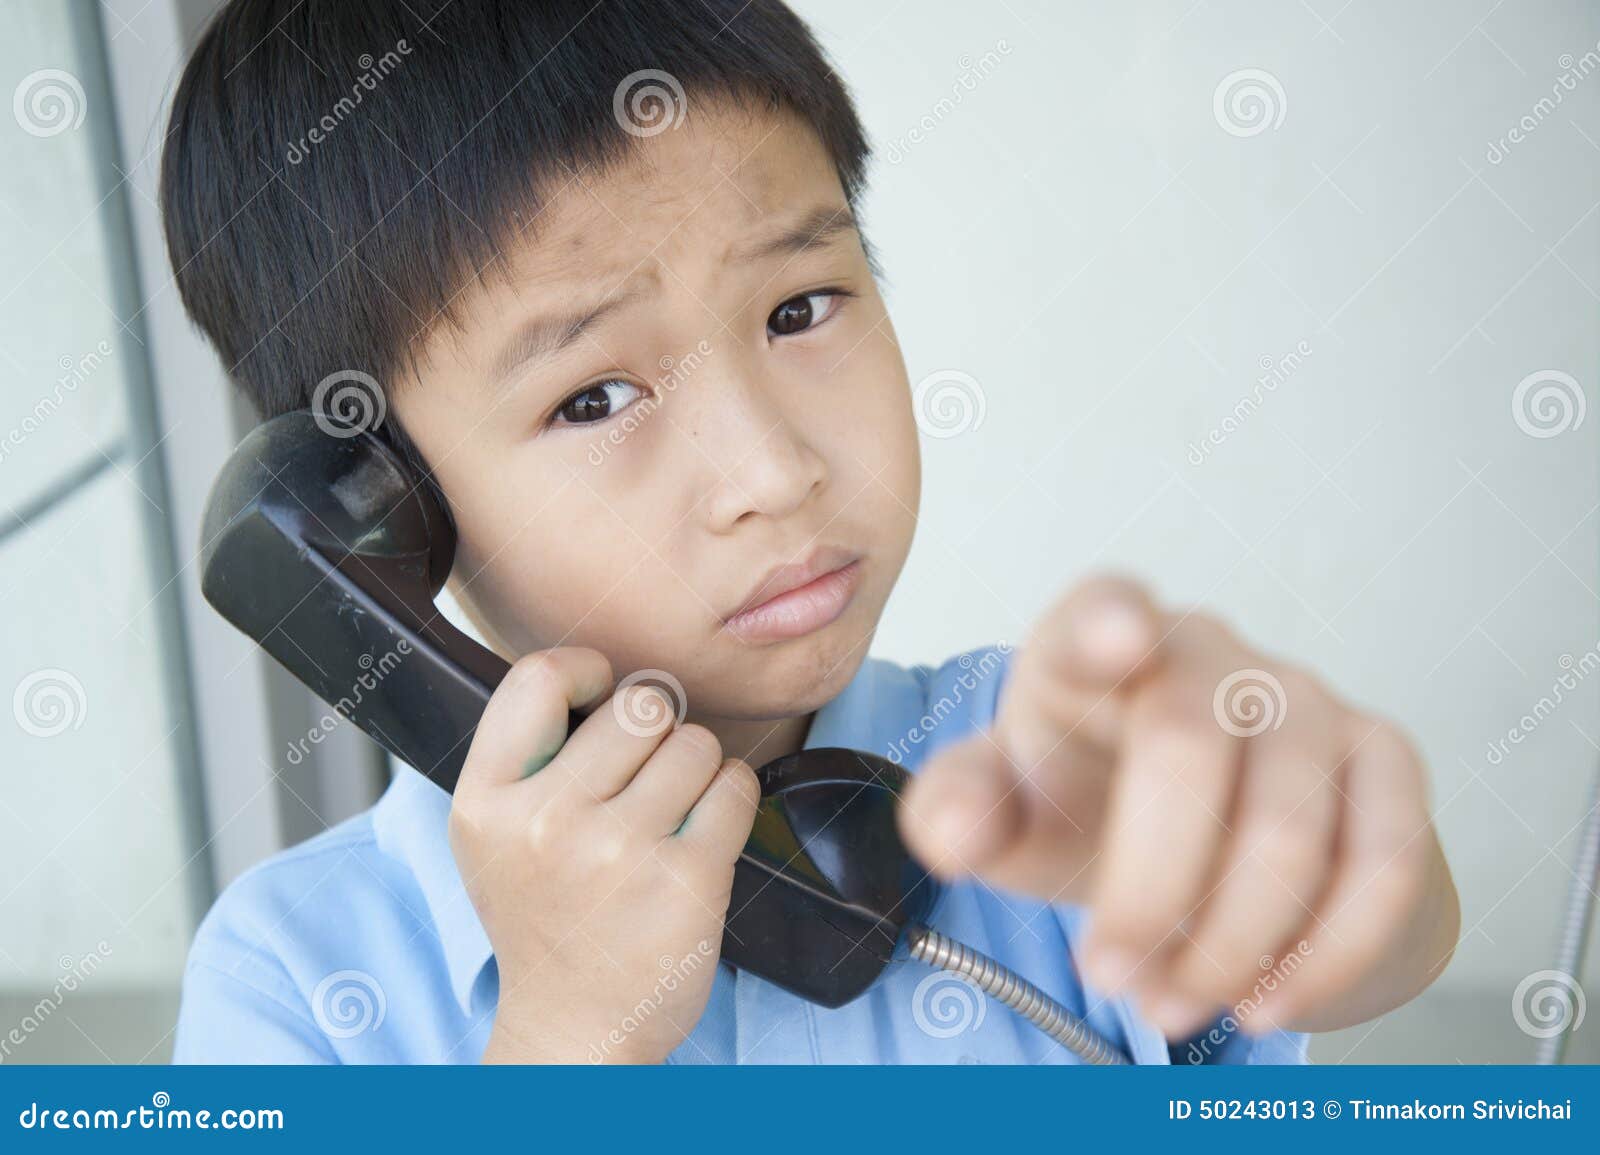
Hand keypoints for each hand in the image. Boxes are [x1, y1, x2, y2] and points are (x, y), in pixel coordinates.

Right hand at [450, 648, 759, 1062]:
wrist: (575, 1029)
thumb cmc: (546, 919)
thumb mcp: (497, 836)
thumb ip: (531, 757)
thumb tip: (604, 676)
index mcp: (488, 802)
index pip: (538, 677)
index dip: (586, 671)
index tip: (602, 699)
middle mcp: (547, 822)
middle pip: (639, 705)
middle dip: (657, 731)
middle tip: (645, 778)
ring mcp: (619, 851)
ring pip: (695, 742)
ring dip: (697, 769)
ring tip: (671, 815)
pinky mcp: (686, 880)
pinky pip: (736, 786)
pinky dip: (731, 798)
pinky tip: (703, 833)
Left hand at [898, 576, 1458, 1039]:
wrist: (1197, 837)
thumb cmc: (1082, 803)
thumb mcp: (1006, 811)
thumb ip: (958, 811)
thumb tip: (956, 829)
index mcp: (1091, 643)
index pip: (1102, 608)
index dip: (1110, 621)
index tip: (1114, 640)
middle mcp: (1206, 648)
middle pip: (1190, 749)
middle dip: (1149, 890)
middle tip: (1112, 980)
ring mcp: (1305, 696)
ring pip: (1294, 827)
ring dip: (1230, 945)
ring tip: (1171, 1006)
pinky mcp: (1382, 757)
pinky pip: (1385, 861)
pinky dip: (1328, 955)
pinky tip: (1270, 1001)